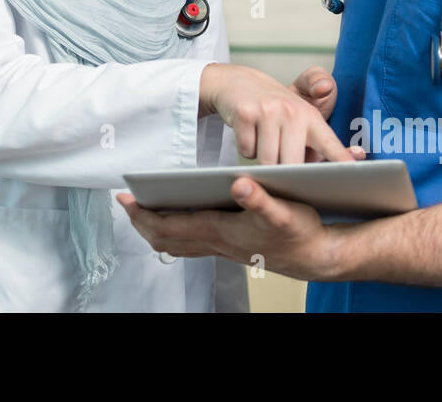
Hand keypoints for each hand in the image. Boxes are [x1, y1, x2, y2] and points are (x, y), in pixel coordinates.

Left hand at [117, 176, 338, 280]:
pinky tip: (173, 220)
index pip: (171, 226)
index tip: (126, 199)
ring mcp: (220, 248)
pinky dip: (172, 233)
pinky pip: (189, 244)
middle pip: (165, 237)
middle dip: (141, 221)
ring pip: (175, 244)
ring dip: (154, 228)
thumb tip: (240, 184)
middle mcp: (216, 242)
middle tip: (124, 202)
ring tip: (141, 210)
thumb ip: (261, 198)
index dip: (145, 214)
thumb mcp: (285, 210)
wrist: (316, 256)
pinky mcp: (227, 247)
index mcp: (221, 230)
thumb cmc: (300, 232)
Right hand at [198, 63, 363, 164]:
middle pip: (292, 164)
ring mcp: (267, 111)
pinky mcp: (244, 113)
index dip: (341, 159)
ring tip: (265, 141)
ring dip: (263, 160)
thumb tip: (356, 156)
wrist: (240, 83)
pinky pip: (246, 151)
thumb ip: (325, 142)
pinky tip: (250, 134)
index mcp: (311, 117)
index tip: (353, 173)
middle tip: (282, 157)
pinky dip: (247, 149)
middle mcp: (292, 112)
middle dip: (286, 170)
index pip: (329, 143)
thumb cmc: (277, 109)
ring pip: (267, 161)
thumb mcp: (303, 120)